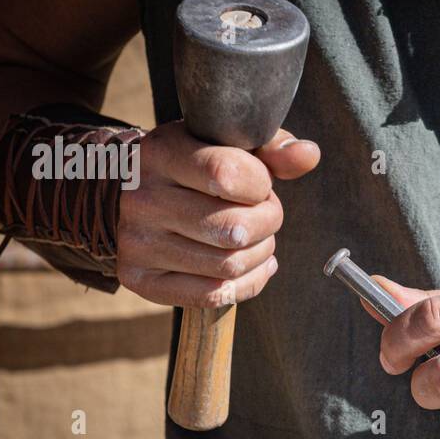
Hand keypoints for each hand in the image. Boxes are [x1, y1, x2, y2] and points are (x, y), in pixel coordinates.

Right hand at [116, 121, 319, 306]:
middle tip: (266, 214)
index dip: (261, 185)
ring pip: (229, 265)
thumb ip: (271, 148)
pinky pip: (214, 295)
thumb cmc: (193, 165)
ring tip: (259, 238)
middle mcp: (144, 200)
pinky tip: (256, 265)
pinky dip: (249, 283)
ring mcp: (138, 243)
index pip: (228, 175)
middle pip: (234, 228)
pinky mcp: (142, 279)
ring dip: (261, 253)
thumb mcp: (225, 143)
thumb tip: (309, 155)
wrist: (130, 192)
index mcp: (161, 154)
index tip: (260, 184)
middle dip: (268, 222)